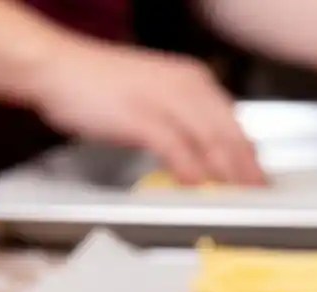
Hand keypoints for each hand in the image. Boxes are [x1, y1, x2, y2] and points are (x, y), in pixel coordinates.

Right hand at [28, 38, 264, 185]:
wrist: (58, 67)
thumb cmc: (100, 83)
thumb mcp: (155, 94)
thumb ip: (183, 116)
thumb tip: (205, 150)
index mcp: (193, 79)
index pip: (233, 123)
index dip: (249, 156)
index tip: (258, 179)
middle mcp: (186, 86)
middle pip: (228, 135)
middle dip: (245, 170)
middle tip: (256, 197)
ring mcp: (165, 100)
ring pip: (209, 142)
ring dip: (225, 175)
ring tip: (236, 199)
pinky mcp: (142, 117)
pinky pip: (177, 149)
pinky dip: (191, 171)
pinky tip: (197, 188)